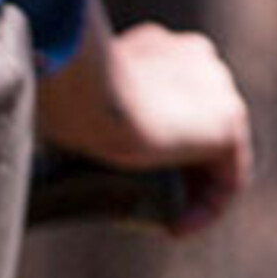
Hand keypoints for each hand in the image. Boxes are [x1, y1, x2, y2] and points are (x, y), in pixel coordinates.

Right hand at [37, 8, 253, 234]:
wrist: (88, 93)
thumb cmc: (61, 100)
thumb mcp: (66, 109)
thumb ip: (75, 119)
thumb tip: (47, 153)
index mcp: (158, 47)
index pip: (166, 100)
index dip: (148, 147)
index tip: (125, 179)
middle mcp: (195, 60)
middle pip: (192, 128)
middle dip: (172, 172)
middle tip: (143, 208)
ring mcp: (217, 88)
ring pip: (211, 154)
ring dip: (188, 193)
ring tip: (160, 224)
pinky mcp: (228, 123)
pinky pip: (229, 177)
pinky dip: (206, 210)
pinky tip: (175, 230)